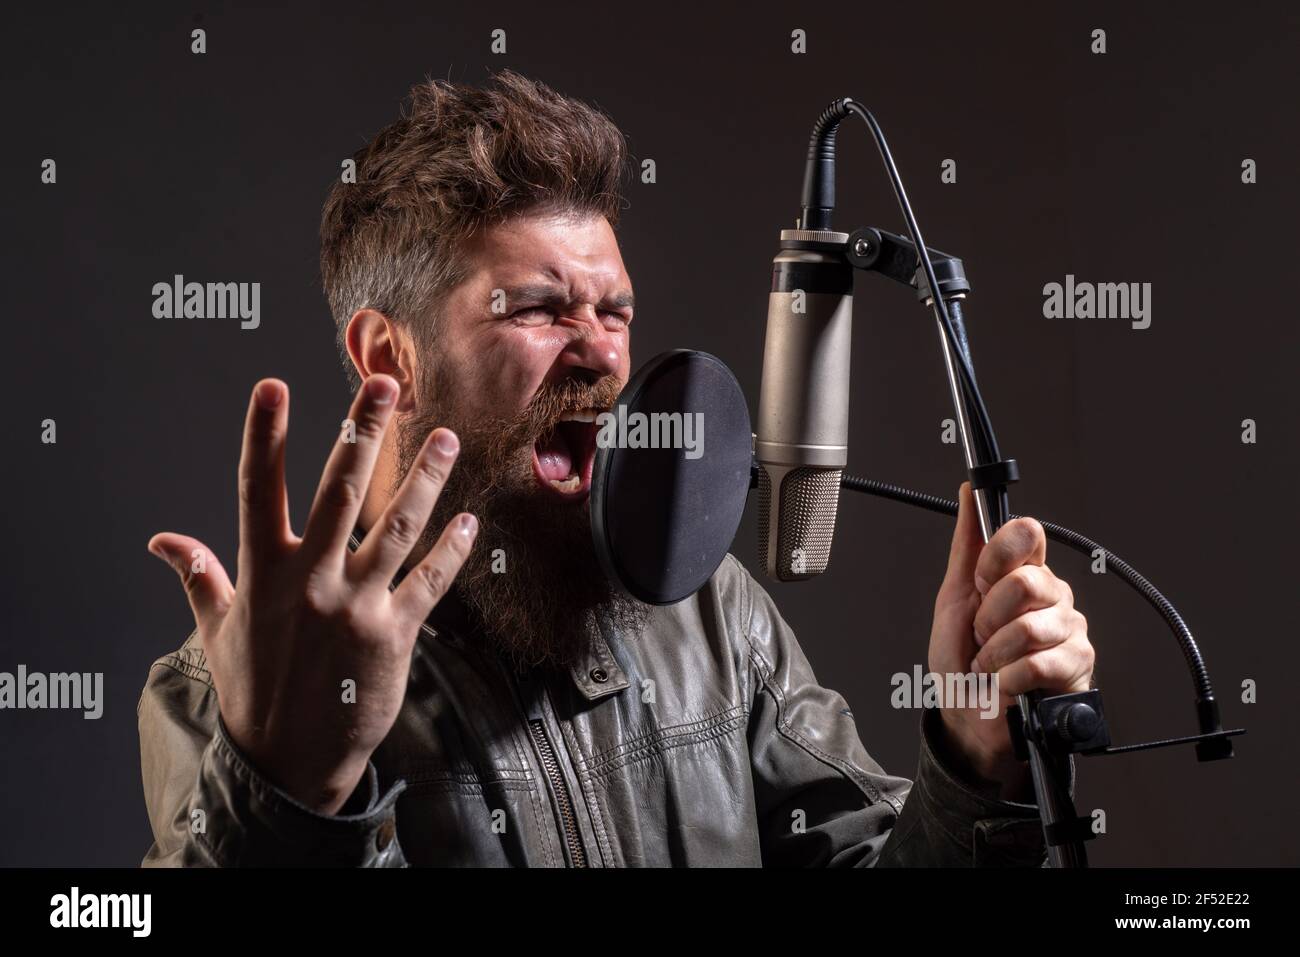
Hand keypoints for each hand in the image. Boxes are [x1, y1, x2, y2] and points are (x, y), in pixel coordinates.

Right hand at [148, 375, 476, 813]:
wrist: (290, 758)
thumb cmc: (253, 687)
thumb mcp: (217, 630)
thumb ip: (198, 576)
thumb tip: (162, 541)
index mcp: (262, 573)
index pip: (256, 490)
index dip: (263, 436)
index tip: (273, 387)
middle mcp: (310, 581)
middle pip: (339, 491)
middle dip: (361, 432)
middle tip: (383, 383)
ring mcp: (356, 606)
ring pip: (398, 527)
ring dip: (425, 478)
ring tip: (444, 437)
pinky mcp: (395, 634)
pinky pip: (430, 581)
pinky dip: (451, 550)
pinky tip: (468, 521)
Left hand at [927, 483, 1093, 799]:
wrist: (967, 715)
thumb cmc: (960, 658)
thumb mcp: (954, 596)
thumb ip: (967, 544)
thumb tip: (969, 490)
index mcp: (1026, 572)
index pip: (1027, 533)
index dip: (996, 559)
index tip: (979, 585)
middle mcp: (1054, 595)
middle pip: (1026, 582)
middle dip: (988, 617)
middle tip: (983, 636)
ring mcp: (1069, 629)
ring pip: (1028, 627)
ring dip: (994, 654)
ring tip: (993, 664)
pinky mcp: (1079, 665)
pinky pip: (1037, 663)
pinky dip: (1006, 679)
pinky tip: (1005, 686)